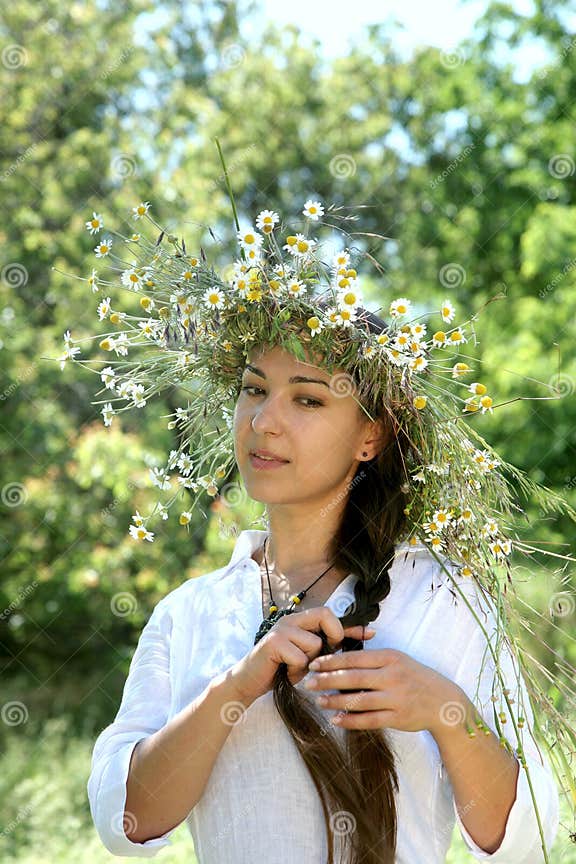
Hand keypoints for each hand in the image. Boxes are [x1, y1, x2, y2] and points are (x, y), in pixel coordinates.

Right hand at [229, 606, 375, 704]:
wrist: (248, 682)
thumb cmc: (280, 670)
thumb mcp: (307, 658)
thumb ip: (326, 648)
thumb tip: (355, 643)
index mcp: (300, 620)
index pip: (332, 616)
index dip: (352, 625)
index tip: (372, 633)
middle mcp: (291, 619)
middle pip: (326, 616)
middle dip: (333, 637)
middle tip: (325, 655)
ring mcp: (282, 628)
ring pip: (315, 643)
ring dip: (309, 663)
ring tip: (295, 669)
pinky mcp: (274, 642)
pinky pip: (300, 657)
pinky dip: (296, 671)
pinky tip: (285, 673)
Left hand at [303, 647, 466, 733]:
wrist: (443, 701)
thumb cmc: (415, 677)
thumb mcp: (398, 659)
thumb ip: (374, 657)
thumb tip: (342, 657)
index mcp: (390, 657)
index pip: (355, 658)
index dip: (332, 661)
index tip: (314, 663)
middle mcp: (392, 676)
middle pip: (353, 678)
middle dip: (328, 680)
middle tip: (308, 682)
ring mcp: (396, 698)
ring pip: (359, 700)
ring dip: (335, 701)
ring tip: (319, 701)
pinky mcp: (398, 718)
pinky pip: (369, 720)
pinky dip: (350, 720)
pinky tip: (335, 720)